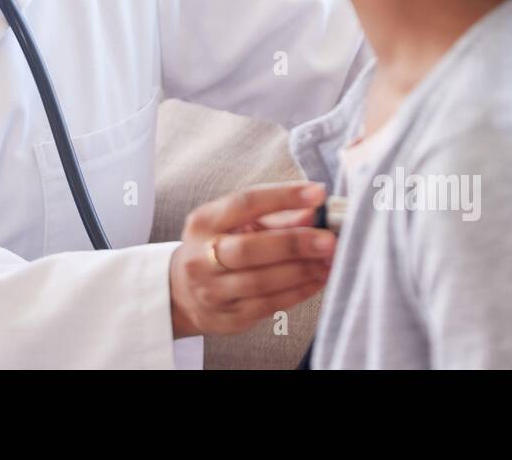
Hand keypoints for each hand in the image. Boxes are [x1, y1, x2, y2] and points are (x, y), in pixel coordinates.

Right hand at [168, 181, 335, 338]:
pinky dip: (298, 292)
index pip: (244, 203)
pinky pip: (268, 305)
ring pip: (261, 282)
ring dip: (301, 271)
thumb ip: (275, 217)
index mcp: (204, 222)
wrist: (182, 292)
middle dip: (294, 243)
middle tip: (329, 240)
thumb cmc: (218, 248)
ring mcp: (212, 291)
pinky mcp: (228, 317)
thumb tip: (313, 213)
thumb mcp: (236, 224)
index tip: (317, 194)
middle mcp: (201, 257)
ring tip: (329, 261)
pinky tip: (318, 280)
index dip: (283, 197)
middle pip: (250, 249)